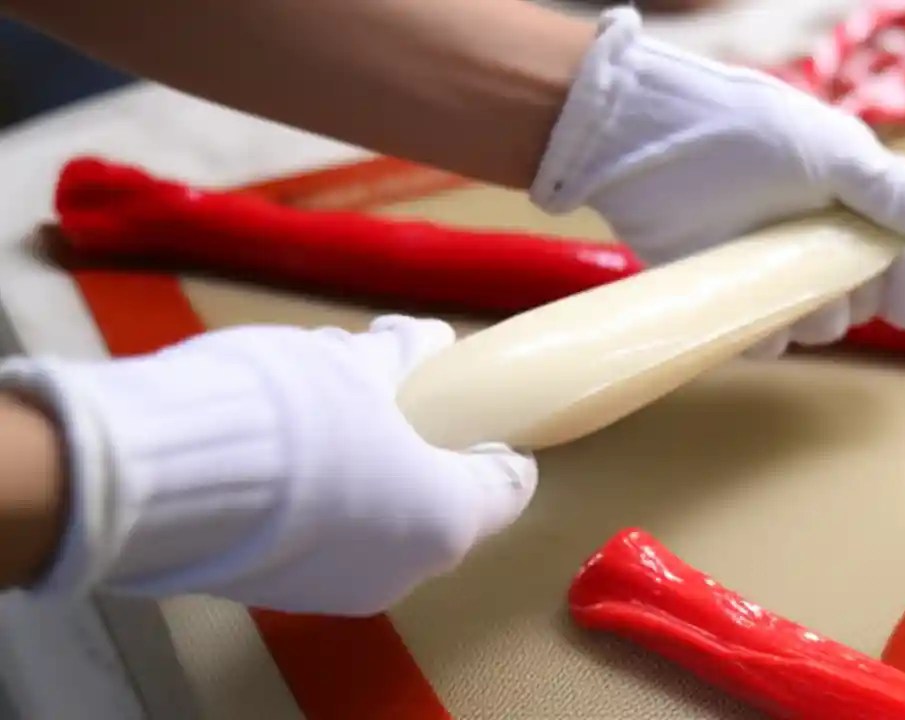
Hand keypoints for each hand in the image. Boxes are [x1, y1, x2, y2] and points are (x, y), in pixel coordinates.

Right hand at [0, 316, 536, 615]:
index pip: (508, 484)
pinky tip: (281, 447)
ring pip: (377, 517)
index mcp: (445, 518)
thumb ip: (404, 358)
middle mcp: (403, 570)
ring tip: (323, 405)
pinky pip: (322, 535)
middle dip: (418, 443)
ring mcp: (339, 588)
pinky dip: (319, 494)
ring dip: (365, 465)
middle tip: (387, 391)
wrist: (162, 474)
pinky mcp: (280, 588)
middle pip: (437, 500)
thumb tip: (429, 341)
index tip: (469, 405)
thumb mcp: (357, 365)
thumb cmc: (293, 411)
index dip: (493, 437)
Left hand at [531, 7, 904, 357]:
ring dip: (824, 316)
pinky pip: (773, 340)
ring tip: (796, 284)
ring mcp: (783, 270)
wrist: (650, 143)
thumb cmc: (747, 133)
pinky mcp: (738, 298)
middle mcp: (830, 237)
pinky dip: (772, 334)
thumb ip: (899, 199)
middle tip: (856, 277)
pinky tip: (758, 311)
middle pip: (882, 295)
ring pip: (830, 325)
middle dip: (878, 295)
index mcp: (866, 197)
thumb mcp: (837, 153)